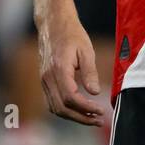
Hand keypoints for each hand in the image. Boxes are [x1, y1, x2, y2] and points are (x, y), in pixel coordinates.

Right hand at [36, 8, 106, 125]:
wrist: (53, 24)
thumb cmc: (72, 34)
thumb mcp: (86, 50)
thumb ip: (90, 72)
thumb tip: (95, 92)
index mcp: (59, 69)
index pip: (70, 98)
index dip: (86, 108)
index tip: (100, 111)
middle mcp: (48, 77)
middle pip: (61, 108)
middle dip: (81, 118)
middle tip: (98, 120)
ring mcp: (44, 80)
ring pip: (55, 108)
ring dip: (73, 117)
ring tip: (91, 118)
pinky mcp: (44, 81)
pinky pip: (52, 102)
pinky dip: (65, 110)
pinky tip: (79, 110)